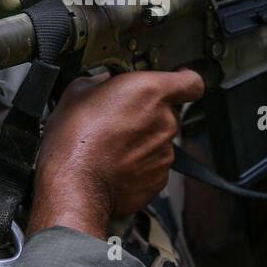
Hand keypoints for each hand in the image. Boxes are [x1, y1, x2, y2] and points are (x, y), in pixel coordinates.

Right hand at [30, 69, 204, 239]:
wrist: (75, 185)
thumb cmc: (75, 140)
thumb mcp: (77, 92)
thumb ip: (99, 81)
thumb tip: (101, 82)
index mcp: (150, 92)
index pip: (191, 82)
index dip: (184, 81)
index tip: (174, 82)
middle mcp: (165, 121)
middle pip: (168, 112)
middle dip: (147, 113)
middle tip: (119, 118)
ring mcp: (165, 152)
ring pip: (160, 140)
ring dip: (142, 140)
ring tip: (112, 145)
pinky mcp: (160, 178)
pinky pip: (154, 164)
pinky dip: (139, 163)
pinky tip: (115, 163)